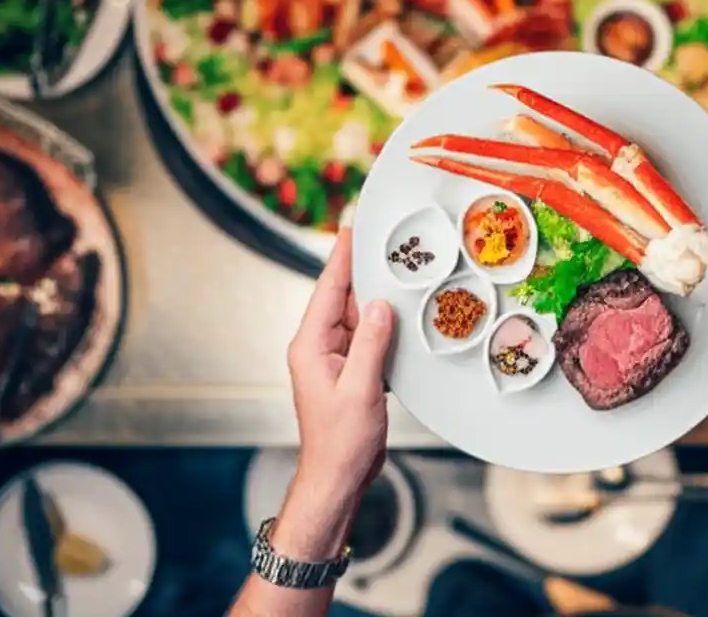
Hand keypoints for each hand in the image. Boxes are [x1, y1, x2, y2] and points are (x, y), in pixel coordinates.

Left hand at [286, 228, 394, 504]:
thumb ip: (369, 344)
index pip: (326, 291)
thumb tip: (378, 305)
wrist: (337, 476)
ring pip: (355, 316)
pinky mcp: (349, 370)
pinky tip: (397, 312)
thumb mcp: (360, 389)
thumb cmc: (340, 441)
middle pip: (340, 298)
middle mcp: (317, 348)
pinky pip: (364, 336)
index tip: (351, 230)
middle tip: (382, 241)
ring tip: (395, 269)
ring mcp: (333, 359)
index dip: (341, 259)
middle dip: (361, 270)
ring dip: (374, 296)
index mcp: (310, 347)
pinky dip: (380, 322)